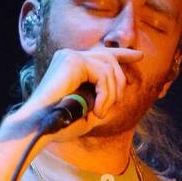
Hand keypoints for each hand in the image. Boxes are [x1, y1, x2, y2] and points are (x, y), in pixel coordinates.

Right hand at [3, 45, 144, 144]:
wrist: (41, 126)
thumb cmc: (62, 124)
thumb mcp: (89, 110)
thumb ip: (104, 97)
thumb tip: (122, 88)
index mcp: (73, 65)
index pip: (103, 54)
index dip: (124, 54)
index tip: (140, 56)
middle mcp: (71, 56)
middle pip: (110, 59)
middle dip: (118, 84)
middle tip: (112, 106)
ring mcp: (70, 55)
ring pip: (108, 68)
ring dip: (110, 95)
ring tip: (100, 113)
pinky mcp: (72, 60)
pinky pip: (102, 74)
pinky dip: (104, 95)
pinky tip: (97, 111)